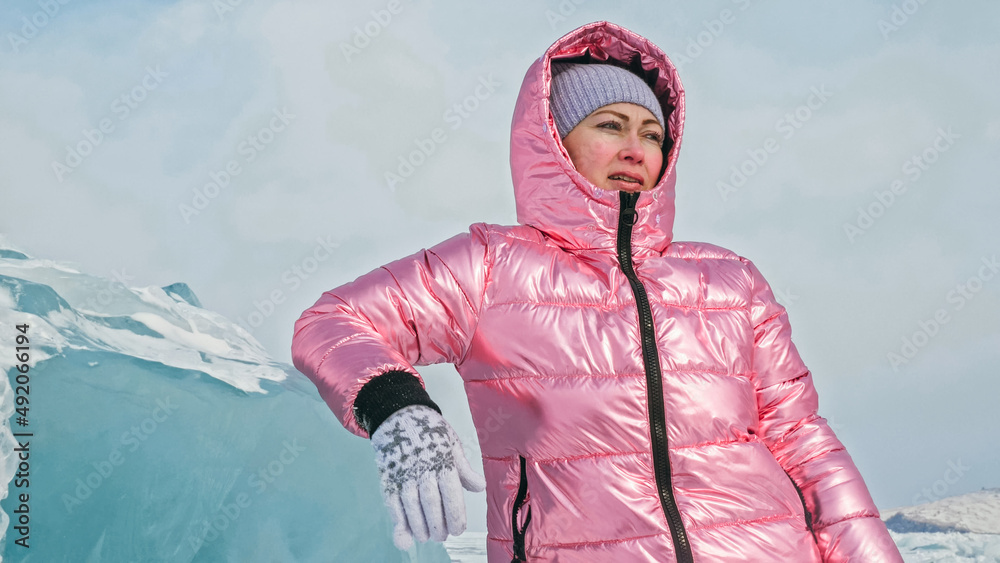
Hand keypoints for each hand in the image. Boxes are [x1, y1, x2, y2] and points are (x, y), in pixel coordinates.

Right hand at [370, 405, 485, 549]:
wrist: (398, 414)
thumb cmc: (428, 429)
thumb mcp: (452, 443)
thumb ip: (464, 468)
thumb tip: (479, 487)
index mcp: (442, 461)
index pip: (451, 494)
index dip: (455, 515)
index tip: (458, 528)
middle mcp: (422, 470)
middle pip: (432, 504)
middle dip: (438, 525)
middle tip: (443, 535)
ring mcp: (403, 475)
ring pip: (412, 507)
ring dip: (420, 527)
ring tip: (427, 536)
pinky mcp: (388, 478)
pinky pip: (393, 504)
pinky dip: (399, 521)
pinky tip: (405, 533)